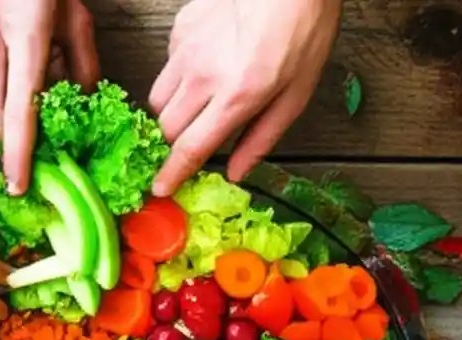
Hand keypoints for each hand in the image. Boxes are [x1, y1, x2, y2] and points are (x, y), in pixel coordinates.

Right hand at [0, 0, 100, 193]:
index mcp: (22, 36)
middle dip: (14, 136)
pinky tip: (14, 60)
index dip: (18, 154)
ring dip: (8, 101)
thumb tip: (86, 100)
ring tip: (34, 88)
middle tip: (37, 152)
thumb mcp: (76, 14)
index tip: (17, 186)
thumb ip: (82, 62)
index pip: (19, 111)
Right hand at [150, 0, 340, 194]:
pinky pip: (167, 67)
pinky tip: (205, 68)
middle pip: (164, 128)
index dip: (171, 174)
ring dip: (170, 114)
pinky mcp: (180, 29)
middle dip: (170, 145)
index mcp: (236, 97)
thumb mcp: (297, 94)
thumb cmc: (303, 30)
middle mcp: (203, 76)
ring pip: (157, 99)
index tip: (160, 189)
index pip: (189, 148)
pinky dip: (179, 78)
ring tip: (193, 111)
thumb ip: (262, 138)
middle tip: (182, 149)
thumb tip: (236, 173)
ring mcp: (186, 50)